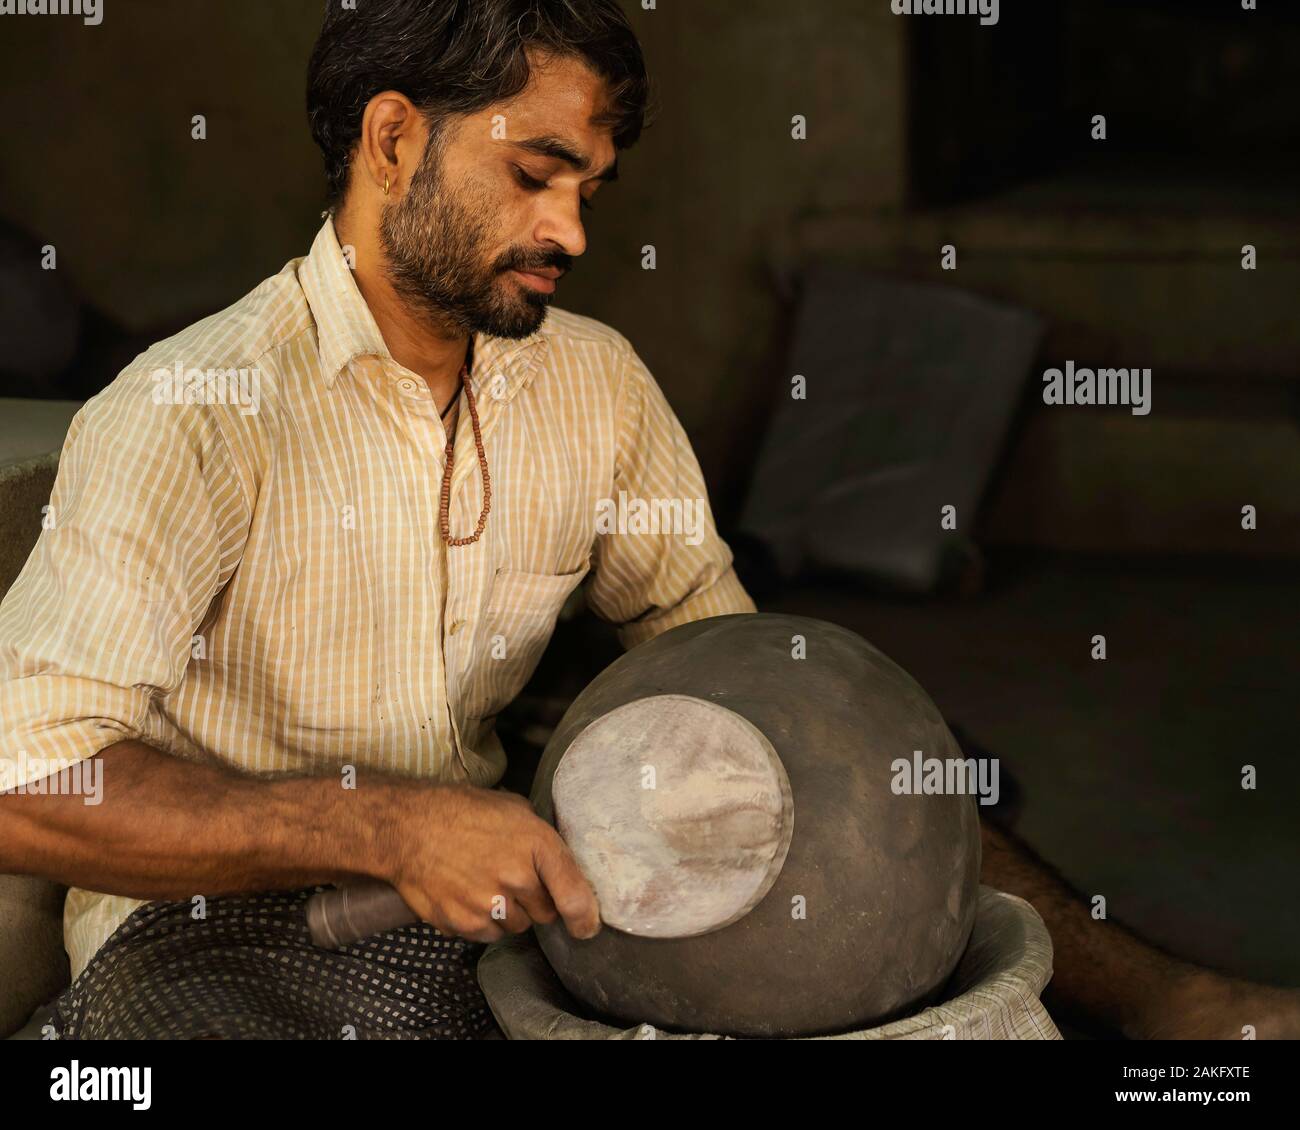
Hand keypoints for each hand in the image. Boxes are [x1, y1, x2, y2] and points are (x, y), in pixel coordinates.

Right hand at [390, 784, 600, 943]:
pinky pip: (488, 935)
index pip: (574, 895)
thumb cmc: (462, 810)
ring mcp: (489, 904)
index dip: (584, 917)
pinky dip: (482, 922)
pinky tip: (468, 895)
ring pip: (517, 927)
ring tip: (486, 884)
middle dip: (537, 901)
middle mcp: (517, 878)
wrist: (408, 828)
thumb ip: (540, 838)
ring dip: (509, 913)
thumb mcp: (513, 809)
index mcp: (536, 844)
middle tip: (515, 881)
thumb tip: (560, 863)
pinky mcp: (464, 924)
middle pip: (546, 914)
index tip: (586, 926)